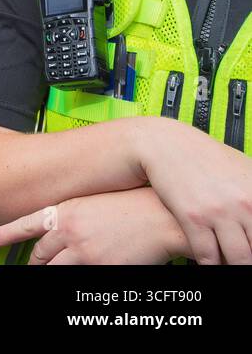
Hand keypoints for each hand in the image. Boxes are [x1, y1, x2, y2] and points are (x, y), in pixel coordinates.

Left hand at [0, 188, 187, 264]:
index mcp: (64, 213)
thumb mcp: (92, 202)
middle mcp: (69, 234)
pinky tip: (84, 274)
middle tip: (31, 265)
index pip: (25, 225)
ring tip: (50, 269)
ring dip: (52, 271)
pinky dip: (76, 279)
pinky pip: (80, 280)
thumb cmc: (131, 204)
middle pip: (40, 255)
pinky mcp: (101, 270)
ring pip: (55, 270)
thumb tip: (56, 229)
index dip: (4, 233)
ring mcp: (84, 254)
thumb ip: (71, 215)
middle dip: (34, 263)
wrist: (160, 214)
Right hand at [138, 116, 251, 263]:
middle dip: (250, 259)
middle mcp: (245, 203)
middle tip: (244, 261)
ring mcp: (219, 212)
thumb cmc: (204, 156)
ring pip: (238, 258)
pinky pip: (207, 255)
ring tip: (231, 266)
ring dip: (234, 265)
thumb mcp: (243, 169)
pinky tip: (210, 263)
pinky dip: (210, 265)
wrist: (165, 144)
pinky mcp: (193, 218)